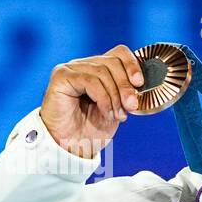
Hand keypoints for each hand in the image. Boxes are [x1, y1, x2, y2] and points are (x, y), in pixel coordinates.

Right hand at [39, 44, 143, 158]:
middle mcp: (83, 65)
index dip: (132, 64)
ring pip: (102, 71)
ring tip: (117, 115)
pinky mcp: (61, 77)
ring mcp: (70, 69)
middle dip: (126, 86)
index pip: (118, 53)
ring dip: (115, 96)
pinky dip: (103, 98)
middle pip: (112, 62)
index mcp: (97, 69)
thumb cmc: (91, 129)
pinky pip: (90, 80)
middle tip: (132, 106)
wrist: (72, 147)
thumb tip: (140, 83)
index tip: (140, 83)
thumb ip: (126, 92)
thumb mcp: (116, 107)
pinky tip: (105, 112)